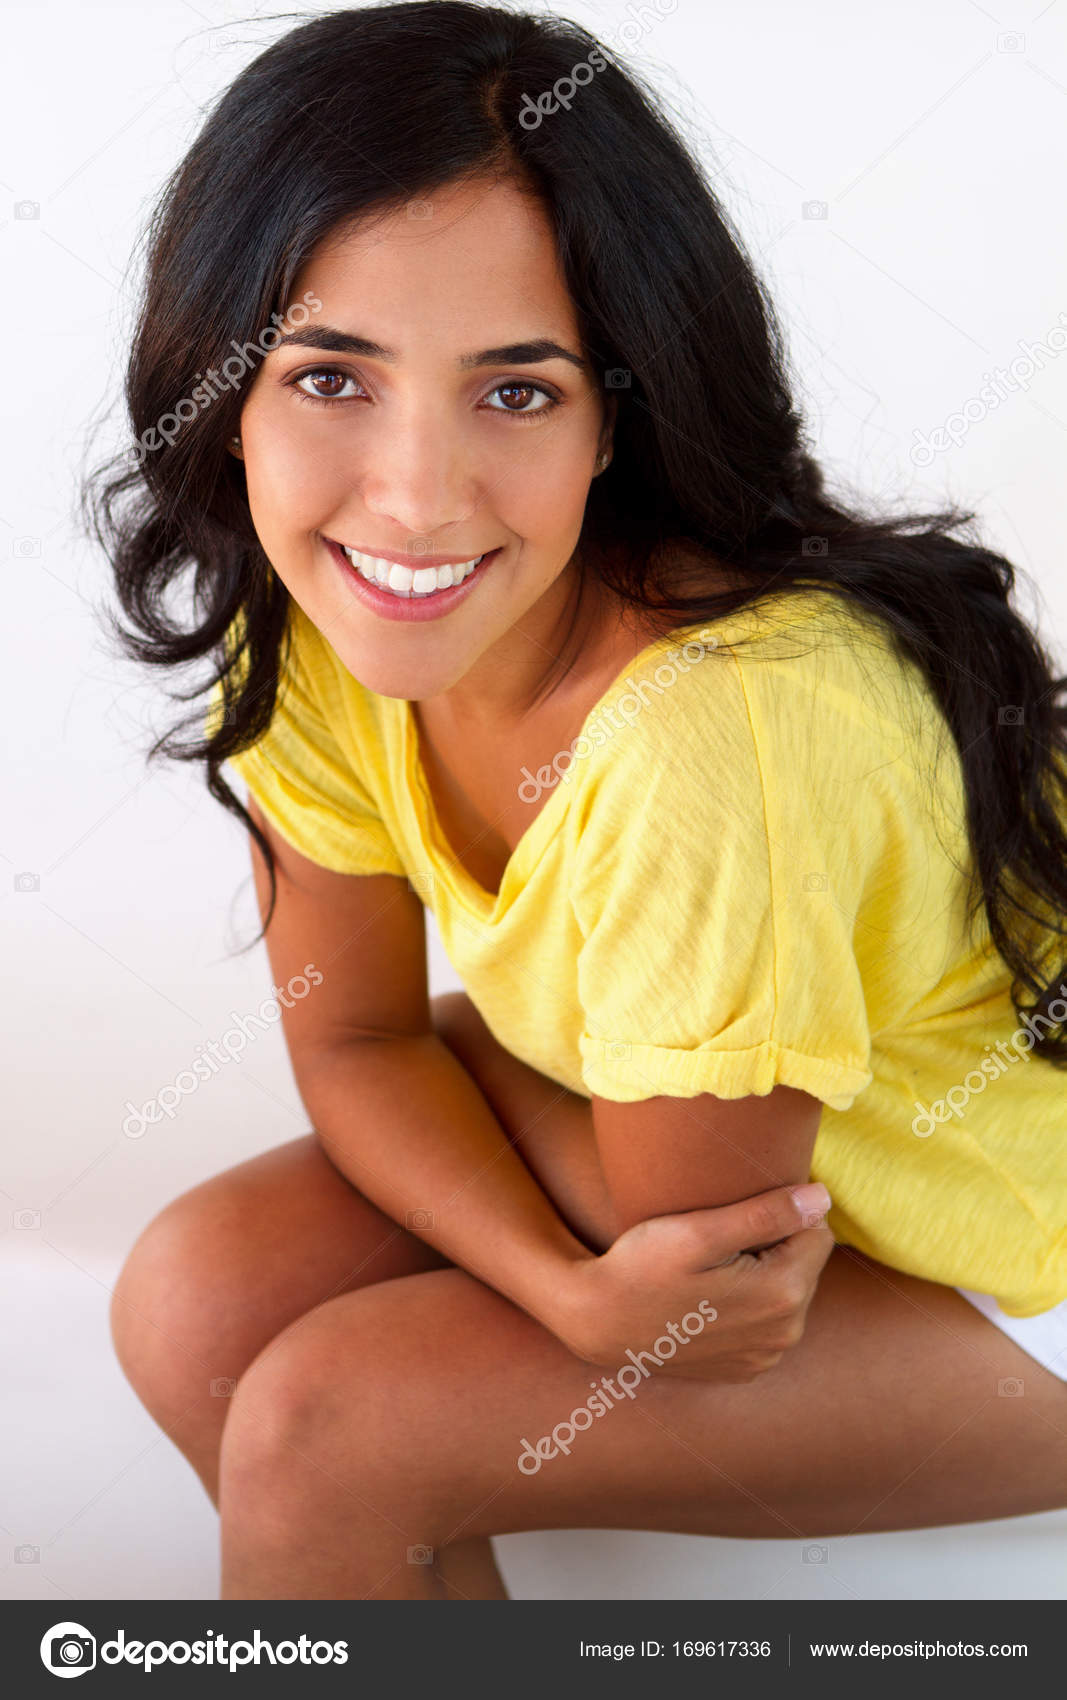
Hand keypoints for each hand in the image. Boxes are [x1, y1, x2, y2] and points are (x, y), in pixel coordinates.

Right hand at [548, 1184, 834, 1384]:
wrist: (598, 1321)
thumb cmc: (642, 1266)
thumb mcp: (699, 1231)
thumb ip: (766, 1214)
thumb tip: (822, 1198)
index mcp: (782, 1294)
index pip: (818, 1232)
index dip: (785, 1211)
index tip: (739, 1213)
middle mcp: (785, 1333)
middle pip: (806, 1264)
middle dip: (777, 1243)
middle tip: (721, 1237)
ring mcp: (766, 1356)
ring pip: (790, 1292)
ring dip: (766, 1272)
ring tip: (715, 1266)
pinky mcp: (748, 1367)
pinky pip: (769, 1321)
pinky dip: (751, 1303)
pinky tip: (711, 1296)